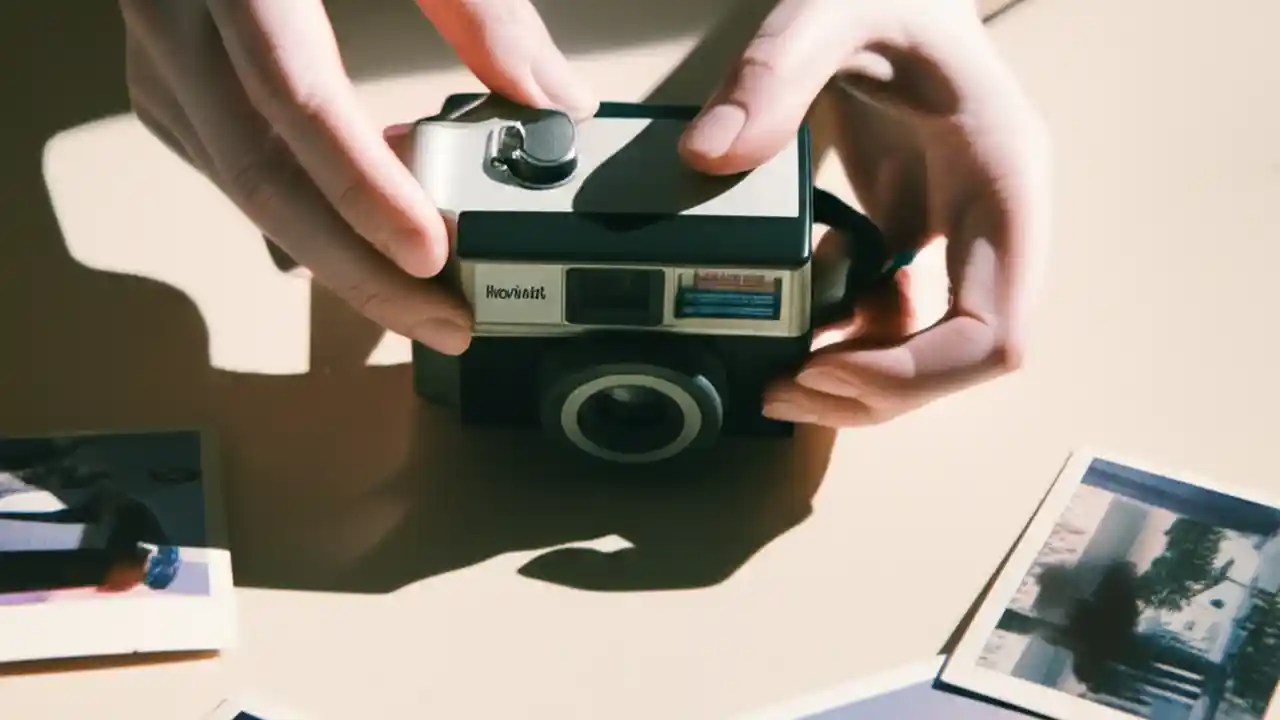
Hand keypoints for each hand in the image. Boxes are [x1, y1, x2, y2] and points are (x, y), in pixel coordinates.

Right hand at [119, 0, 595, 354]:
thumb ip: (483, 8)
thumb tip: (557, 103)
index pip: (297, 98)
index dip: (366, 188)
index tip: (434, 256)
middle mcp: (176, 17)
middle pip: (262, 176)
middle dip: (358, 269)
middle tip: (444, 324)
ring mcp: (158, 55)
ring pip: (241, 190)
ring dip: (332, 256)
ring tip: (418, 299)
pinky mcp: (162, 81)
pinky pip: (228, 173)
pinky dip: (298, 214)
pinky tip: (353, 242)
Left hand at [679, 0, 1050, 426]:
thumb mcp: (830, 9)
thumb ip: (774, 75)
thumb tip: (710, 156)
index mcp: (1004, 180)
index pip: (995, 333)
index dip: (913, 376)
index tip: (824, 370)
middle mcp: (994, 219)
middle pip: (963, 359)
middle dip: (876, 392)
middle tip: (782, 391)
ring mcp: (958, 229)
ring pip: (930, 347)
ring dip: (858, 376)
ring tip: (776, 373)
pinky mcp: (916, 229)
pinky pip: (894, 312)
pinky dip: (845, 334)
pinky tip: (793, 319)